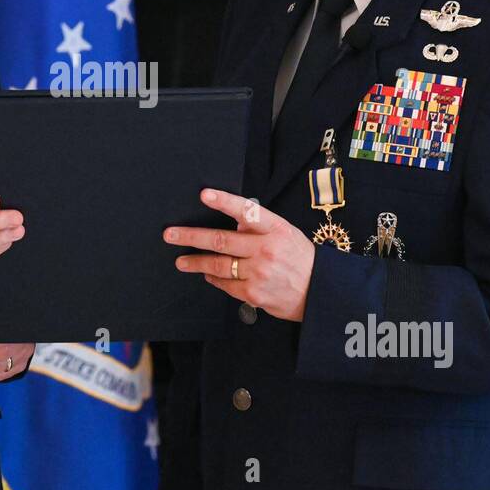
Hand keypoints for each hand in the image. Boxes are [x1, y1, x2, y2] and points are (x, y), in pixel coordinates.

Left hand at [163, 188, 314, 322]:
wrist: (319, 292)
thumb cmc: (299, 258)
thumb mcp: (285, 233)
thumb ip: (259, 227)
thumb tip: (231, 222)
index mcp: (276, 229)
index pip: (247, 211)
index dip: (224, 201)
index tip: (204, 195)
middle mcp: (266, 249)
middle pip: (221, 240)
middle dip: (191, 236)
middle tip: (171, 234)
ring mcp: (259, 273)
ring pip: (217, 265)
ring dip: (195, 262)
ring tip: (181, 260)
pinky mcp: (253, 294)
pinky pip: (225, 284)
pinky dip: (213, 278)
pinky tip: (207, 274)